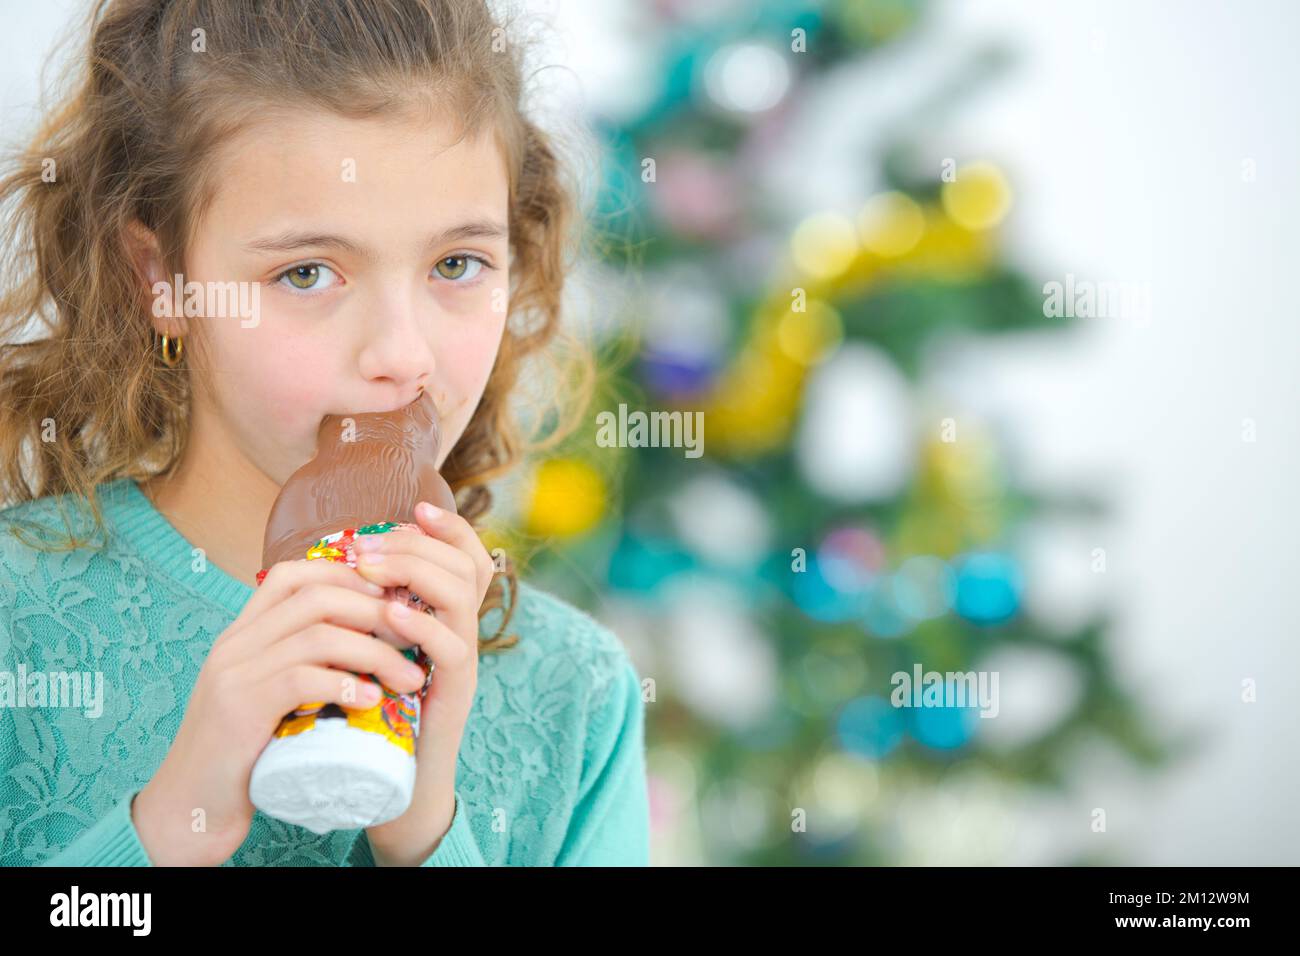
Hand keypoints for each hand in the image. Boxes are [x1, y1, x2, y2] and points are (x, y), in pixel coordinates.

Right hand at [133, 559, 424, 865]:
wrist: (189, 806)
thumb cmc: (241, 752)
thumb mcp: (268, 694)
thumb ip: (302, 664)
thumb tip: (368, 643)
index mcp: (242, 632)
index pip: (295, 574)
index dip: (348, 577)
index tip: (391, 601)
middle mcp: (235, 643)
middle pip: (317, 596)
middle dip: (376, 611)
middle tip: (416, 636)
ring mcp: (235, 673)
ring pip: (318, 635)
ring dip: (376, 652)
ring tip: (410, 678)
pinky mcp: (240, 709)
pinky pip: (301, 679)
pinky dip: (345, 685)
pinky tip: (373, 701)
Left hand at [354, 501, 493, 865]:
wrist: (392, 783)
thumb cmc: (373, 710)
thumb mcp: (375, 647)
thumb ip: (374, 607)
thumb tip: (341, 557)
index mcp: (448, 617)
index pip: (469, 556)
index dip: (450, 526)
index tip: (415, 508)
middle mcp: (465, 632)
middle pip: (467, 565)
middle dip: (416, 543)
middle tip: (367, 546)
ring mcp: (464, 662)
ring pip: (464, 595)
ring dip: (416, 571)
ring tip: (372, 569)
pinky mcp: (455, 694)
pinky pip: (454, 647)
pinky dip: (422, 623)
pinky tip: (390, 613)